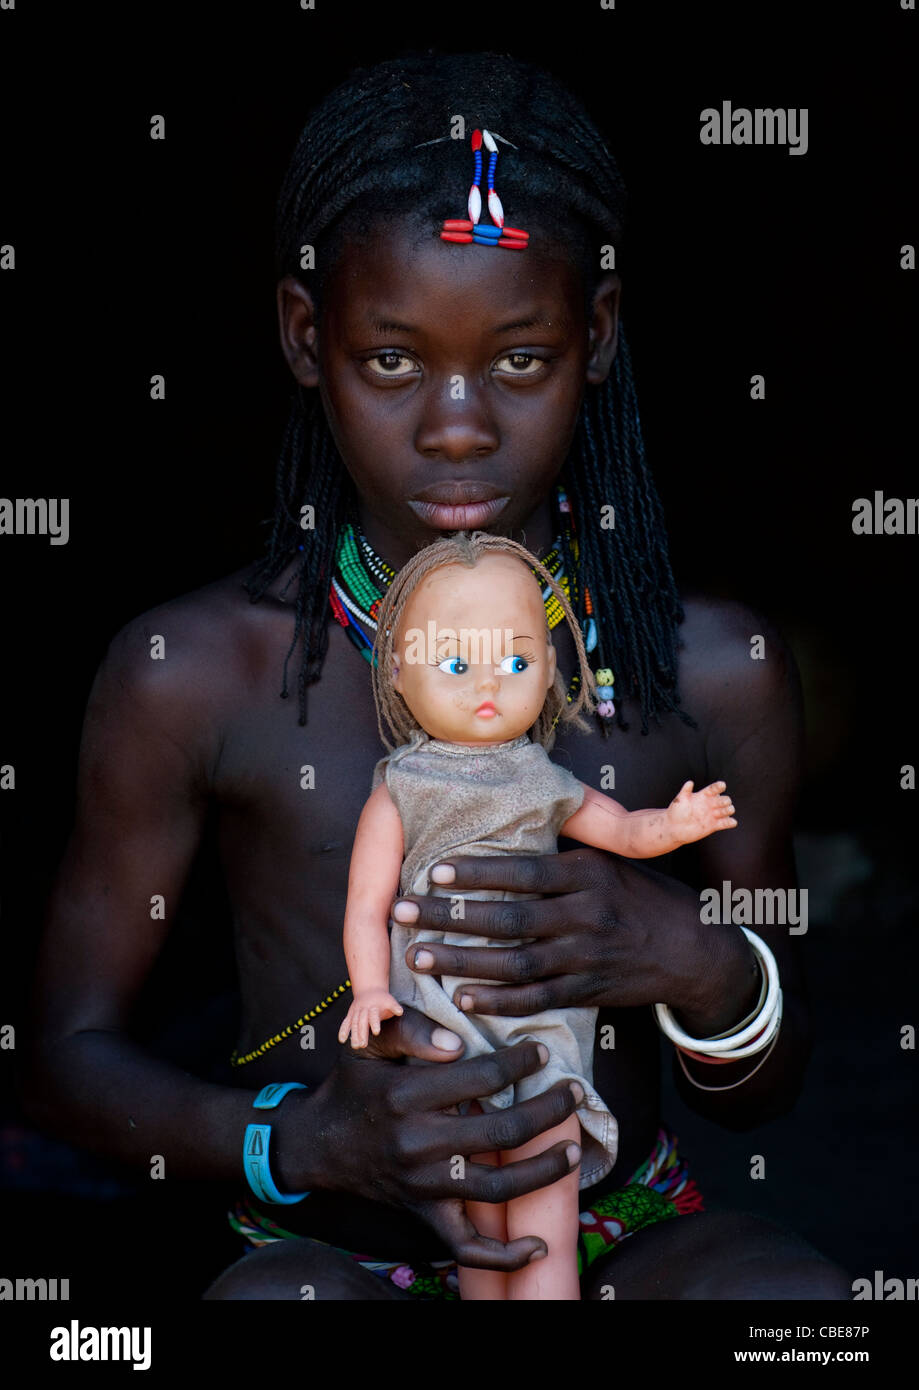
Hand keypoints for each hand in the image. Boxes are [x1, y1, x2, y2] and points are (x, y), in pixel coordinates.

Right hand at [293, 1007, 581, 1270]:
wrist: (318, 1144)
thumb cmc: (353, 1085)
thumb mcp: (366, 1042)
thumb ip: (408, 1028)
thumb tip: (457, 1041)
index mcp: (407, 1096)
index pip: (482, 1077)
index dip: (519, 1062)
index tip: (541, 1052)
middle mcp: (418, 1144)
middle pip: (502, 1130)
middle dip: (548, 1110)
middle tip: (572, 1092)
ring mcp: (424, 1186)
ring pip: (498, 1186)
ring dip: (544, 1170)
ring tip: (573, 1150)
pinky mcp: (424, 1216)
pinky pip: (467, 1248)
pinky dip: (504, 1256)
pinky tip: (538, 1245)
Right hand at [338, 989, 403, 1048]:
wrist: (369, 990)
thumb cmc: (382, 999)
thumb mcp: (389, 1001)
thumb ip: (394, 1007)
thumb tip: (400, 1012)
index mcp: (373, 1006)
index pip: (373, 1015)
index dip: (374, 1023)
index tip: (376, 1032)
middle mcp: (363, 1009)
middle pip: (361, 1021)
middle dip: (361, 1033)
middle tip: (363, 1045)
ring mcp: (356, 1012)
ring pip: (353, 1023)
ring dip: (353, 1034)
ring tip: (355, 1046)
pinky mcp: (350, 1014)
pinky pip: (345, 1022)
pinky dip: (343, 1030)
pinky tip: (342, 1040)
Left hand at [393, 849, 749, 1022]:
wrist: (696, 950)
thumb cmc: (640, 897)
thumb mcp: (609, 861)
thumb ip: (562, 852)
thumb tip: (504, 824)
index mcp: (588, 872)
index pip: (524, 871)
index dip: (477, 872)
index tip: (434, 870)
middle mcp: (587, 914)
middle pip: (508, 918)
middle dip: (449, 917)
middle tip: (400, 911)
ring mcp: (588, 956)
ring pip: (514, 963)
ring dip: (461, 960)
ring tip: (417, 955)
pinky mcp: (589, 991)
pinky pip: (536, 999)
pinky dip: (498, 1000)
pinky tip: (462, 995)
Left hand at [666, 780, 736, 844]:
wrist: (674, 829)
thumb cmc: (675, 812)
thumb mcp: (679, 800)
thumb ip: (685, 791)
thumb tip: (690, 782)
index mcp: (703, 796)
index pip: (714, 789)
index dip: (719, 786)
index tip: (722, 785)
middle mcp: (710, 804)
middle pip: (724, 799)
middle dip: (725, 800)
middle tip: (717, 804)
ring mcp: (713, 815)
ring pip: (728, 810)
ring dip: (728, 810)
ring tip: (721, 813)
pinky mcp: (715, 825)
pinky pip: (727, 823)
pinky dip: (731, 822)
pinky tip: (730, 822)